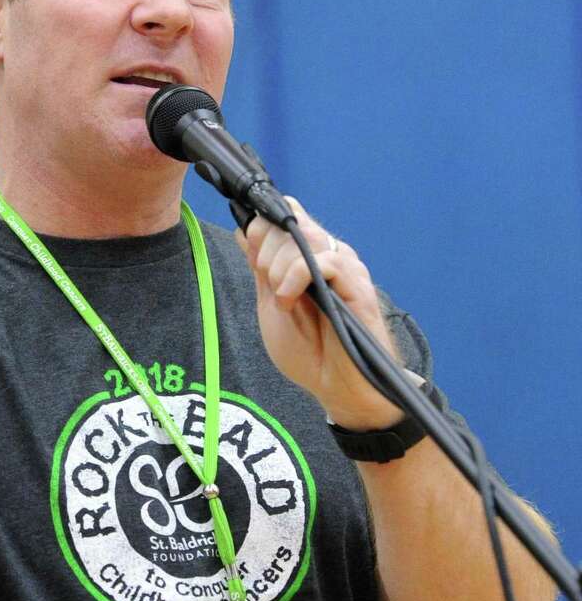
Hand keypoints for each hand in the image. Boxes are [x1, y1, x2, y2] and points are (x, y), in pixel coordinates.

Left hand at [236, 198, 402, 430]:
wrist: (335, 388)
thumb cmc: (307, 351)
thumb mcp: (270, 302)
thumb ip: (260, 267)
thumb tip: (244, 230)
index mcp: (309, 255)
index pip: (285, 212)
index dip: (260, 228)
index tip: (252, 257)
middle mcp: (329, 254)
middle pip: (289, 220)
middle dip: (265, 250)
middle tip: (268, 284)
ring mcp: (345, 267)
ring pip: (304, 236)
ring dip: (278, 267)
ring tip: (281, 299)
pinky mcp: (357, 285)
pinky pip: (323, 260)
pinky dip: (295, 278)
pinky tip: (289, 302)